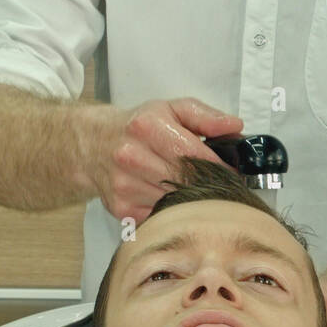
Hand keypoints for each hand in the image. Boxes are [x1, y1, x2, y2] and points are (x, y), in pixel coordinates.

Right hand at [85, 98, 242, 223]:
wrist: (92, 144)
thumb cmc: (137, 127)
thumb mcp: (170, 110)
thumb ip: (205, 116)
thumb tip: (234, 127)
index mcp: (148, 127)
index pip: (193, 154)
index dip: (218, 168)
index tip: (232, 175)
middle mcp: (132, 155)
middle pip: (185, 182)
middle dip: (206, 186)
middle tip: (218, 186)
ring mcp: (125, 184)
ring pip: (174, 202)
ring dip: (188, 201)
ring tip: (190, 190)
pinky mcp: (122, 208)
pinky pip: (159, 216)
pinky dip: (169, 211)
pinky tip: (167, 199)